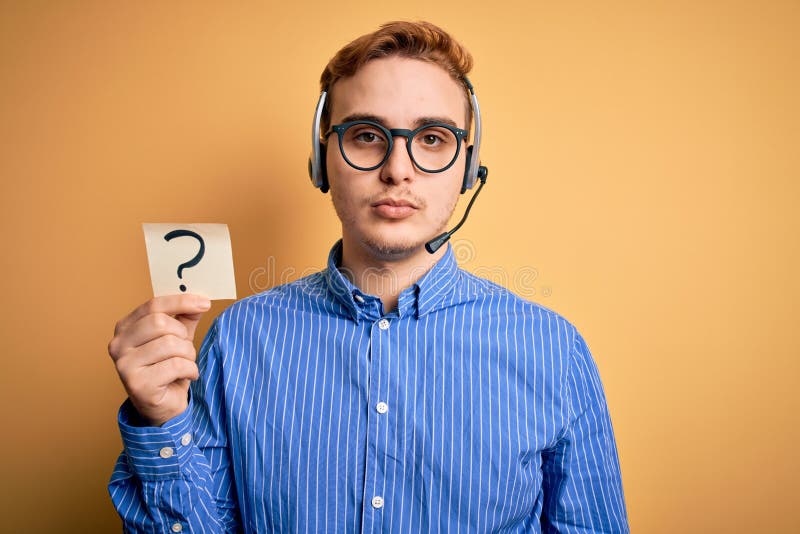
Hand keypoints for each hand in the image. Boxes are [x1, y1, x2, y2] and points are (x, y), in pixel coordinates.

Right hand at [108, 294, 210, 425]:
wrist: (164, 406)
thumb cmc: (169, 368)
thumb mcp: (178, 338)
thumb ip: (185, 318)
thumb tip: (200, 301)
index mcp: (125, 328)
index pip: (153, 305)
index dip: (181, 301)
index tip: (205, 303)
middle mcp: (118, 345)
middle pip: (161, 323)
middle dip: (183, 335)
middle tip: (187, 349)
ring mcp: (124, 365)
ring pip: (170, 344)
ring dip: (188, 355)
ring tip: (185, 365)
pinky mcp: (137, 384)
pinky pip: (176, 365)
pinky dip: (190, 370)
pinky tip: (187, 376)